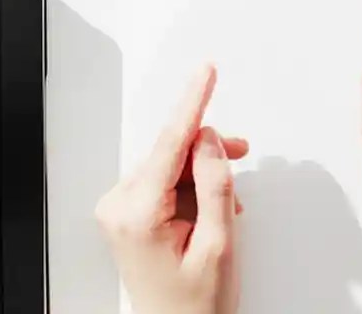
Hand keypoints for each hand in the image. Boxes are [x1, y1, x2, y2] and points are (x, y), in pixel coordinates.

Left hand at [95, 65, 247, 313]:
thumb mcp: (219, 245)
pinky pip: (164, 182)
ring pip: (171, 166)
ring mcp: (119, 210)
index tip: (205, 72)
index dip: (193, 103)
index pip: (170, 144)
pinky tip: (208, 211)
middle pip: (172, 153)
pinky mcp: (127, 214)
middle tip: (242, 156)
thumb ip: (216, 186)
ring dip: (203, 176)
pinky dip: (191, 189)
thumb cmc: (195, 306)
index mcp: (137, 215)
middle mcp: (119, 207)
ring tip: (226, 206)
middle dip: (209, 154)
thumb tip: (211, 140)